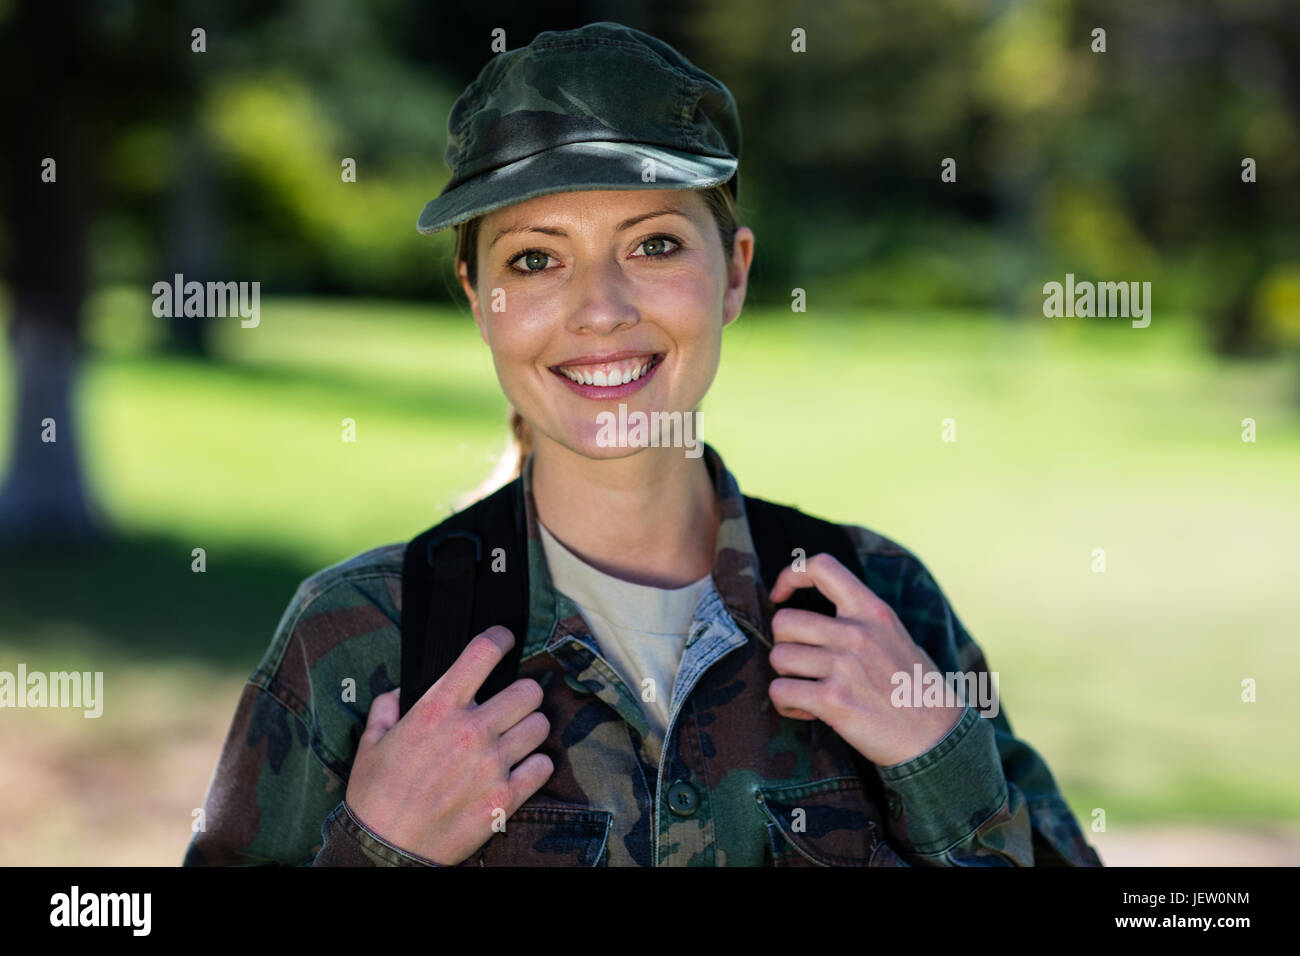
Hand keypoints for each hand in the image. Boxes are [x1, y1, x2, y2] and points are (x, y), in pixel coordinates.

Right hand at [344, 625, 552, 864]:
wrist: (385, 852)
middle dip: (523, 695)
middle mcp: (471, 730)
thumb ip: (386, 709)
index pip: (482, 653)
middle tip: (513, 705)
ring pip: (540, 725)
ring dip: (531, 729)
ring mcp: (492, 763)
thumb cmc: (375, 797)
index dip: (500, 638)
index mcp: (437, 708)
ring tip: (516, 738)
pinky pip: (544, 766)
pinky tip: (521, 770)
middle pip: (528, 690)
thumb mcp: (370, 744)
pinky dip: (536, 766)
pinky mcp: (506, 797)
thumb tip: (397, 694)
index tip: (505, 638)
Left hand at [767, 553, 964, 767]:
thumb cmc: (918, 690)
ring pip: (778, 657)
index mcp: (873, 611)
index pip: (822, 567)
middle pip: (784, 622)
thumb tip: (820, 621)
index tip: (780, 597)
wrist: (940, 738)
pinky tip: (806, 711)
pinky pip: (780, 692)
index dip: (791, 576)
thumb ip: (862, 623)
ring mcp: (844, 666)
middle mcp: (857, 633)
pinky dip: (785, 705)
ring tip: (807, 692)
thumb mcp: (897, 638)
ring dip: (785, 677)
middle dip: (785, 645)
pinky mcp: (834, 700)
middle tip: (802, 666)